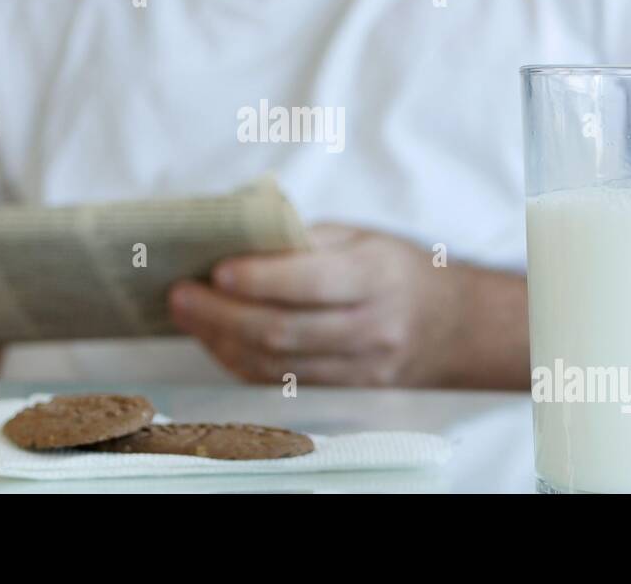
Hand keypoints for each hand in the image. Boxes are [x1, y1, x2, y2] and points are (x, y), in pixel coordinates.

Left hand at [167, 225, 469, 386]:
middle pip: (285, 331)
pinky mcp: (346, 394)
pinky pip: (283, 384)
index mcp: (377, 276)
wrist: (450, 326)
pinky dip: (241, 363)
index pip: (312, 282)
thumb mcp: (360, 237)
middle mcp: (372, 328)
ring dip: (222, 342)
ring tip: (187, 315)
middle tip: (180, 295)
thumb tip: (234, 238)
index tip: (216, 270)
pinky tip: (216, 340)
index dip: (260, 279)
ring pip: (277, 366)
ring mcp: (360, 369)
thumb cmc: (393, 268)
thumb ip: (302, 239)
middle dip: (222, 315)